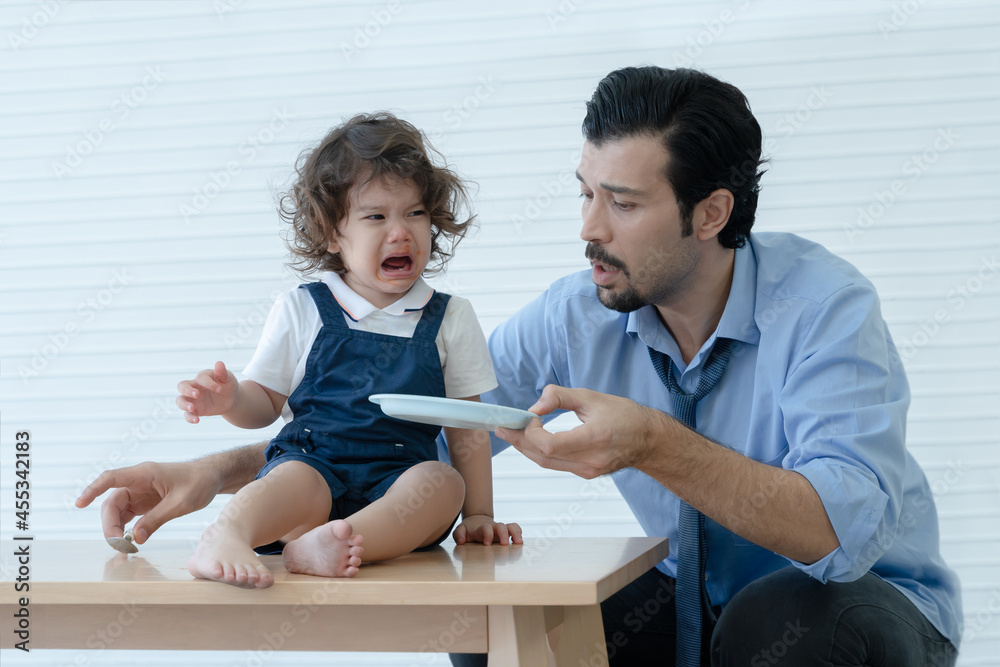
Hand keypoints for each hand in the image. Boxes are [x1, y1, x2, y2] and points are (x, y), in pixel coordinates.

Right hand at [74, 461, 221, 542]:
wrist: (212, 476)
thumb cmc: (200, 482)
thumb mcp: (181, 503)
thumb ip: (157, 520)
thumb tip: (135, 539)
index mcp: (144, 473)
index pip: (111, 478)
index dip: (93, 490)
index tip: (80, 504)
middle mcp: (138, 481)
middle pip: (112, 502)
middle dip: (110, 524)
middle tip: (119, 544)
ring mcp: (140, 492)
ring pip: (117, 511)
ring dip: (116, 528)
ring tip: (124, 546)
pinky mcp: (145, 502)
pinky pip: (127, 515)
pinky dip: (125, 528)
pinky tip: (129, 540)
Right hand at [176, 361, 236, 422]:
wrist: (230, 399)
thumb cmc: (227, 385)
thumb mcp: (228, 379)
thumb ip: (222, 372)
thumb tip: (219, 363)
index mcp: (202, 377)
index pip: (201, 378)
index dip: (209, 383)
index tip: (219, 389)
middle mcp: (194, 387)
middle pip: (181, 386)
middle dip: (187, 390)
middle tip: (197, 395)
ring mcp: (193, 399)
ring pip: (180, 400)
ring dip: (184, 405)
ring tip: (192, 409)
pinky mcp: (195, 410)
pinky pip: (187, 414)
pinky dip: (189, 417)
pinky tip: (197, 420)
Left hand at [453, 515, 523, 545]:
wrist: (476, 522)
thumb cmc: (468, 530)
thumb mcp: (460, 531)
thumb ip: (459, 534)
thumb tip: (461, 540)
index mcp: (481, 528)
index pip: (486, 528)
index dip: (487, 534)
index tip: (487, 543)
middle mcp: (493, 528)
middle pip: (501, 526)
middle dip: (503, 534)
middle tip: (504, 544)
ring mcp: (500, 529)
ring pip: (511, 526)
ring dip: (515, 533)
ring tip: (518, 543)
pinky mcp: (506, 532)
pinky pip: (515, 528)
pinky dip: (519, 532)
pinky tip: (519, 542)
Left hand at [496, 384, 661, 478]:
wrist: (648, 440)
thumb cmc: (624, 415)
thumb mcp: (592, 397)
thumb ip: (560, 397)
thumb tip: (534, 406)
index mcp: (595, 438)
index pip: (551, 445)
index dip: (532, 434)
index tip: (528, 418)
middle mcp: (591, 460)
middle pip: (543, 456)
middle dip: (519, 441)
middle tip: (502, 427)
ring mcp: (588, 470)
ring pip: (546, 463)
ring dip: (525, 448)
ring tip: (509, 433)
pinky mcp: (586, 473)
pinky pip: (555, 464)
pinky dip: (539, 452)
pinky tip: (530, 441)